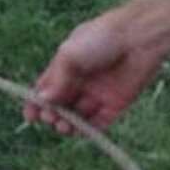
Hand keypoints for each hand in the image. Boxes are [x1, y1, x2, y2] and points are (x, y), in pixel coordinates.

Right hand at [23, 0, 169, 134]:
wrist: (139, 38)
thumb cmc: (101, 38)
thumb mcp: (69, 54)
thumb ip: (56, 79)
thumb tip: (42, 101)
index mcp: (66, 66)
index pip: (47, 87)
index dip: (37, 102)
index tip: (30, 116)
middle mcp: (81, 81)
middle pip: (61, 104)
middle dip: (53, 115)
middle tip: (51, 119)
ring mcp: (98, 93)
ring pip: (78, 116)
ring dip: (69, 124)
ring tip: (64, 126)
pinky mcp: (116, 104)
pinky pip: (100, 122)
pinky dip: (89, 130)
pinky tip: (81, 131)